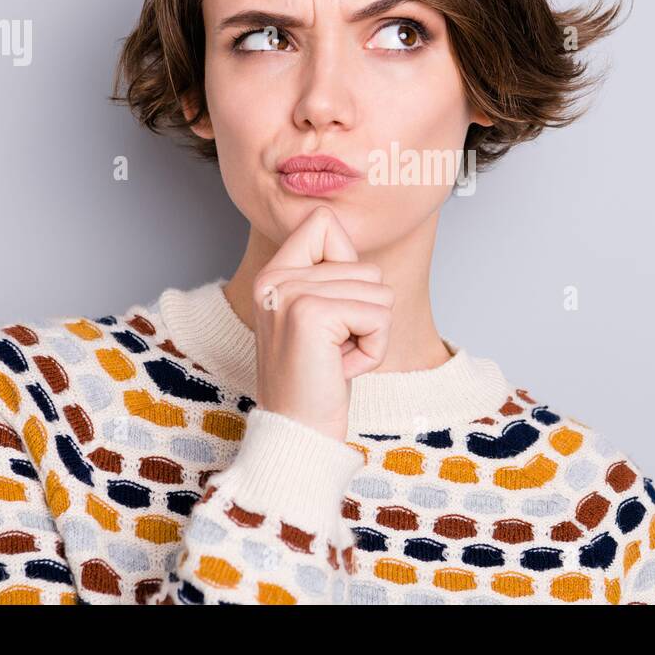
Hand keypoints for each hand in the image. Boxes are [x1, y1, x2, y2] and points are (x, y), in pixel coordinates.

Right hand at [250, 205, 394, 441]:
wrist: (297, 434)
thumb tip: (342, 227)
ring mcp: (289, 293)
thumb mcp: (318, 319)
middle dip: (367, 314)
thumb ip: (329, 277)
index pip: (323, 221)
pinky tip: (341, 368)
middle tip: (333, 348)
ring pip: (379, 291)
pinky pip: (380, 316)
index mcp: (274, 274)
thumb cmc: (316, 380)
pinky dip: (373, 349)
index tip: (332, 313)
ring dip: (371, 333)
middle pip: (366, 266)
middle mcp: (275, 277)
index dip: (348, 263)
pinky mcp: (310, 314)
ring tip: (336, 358)